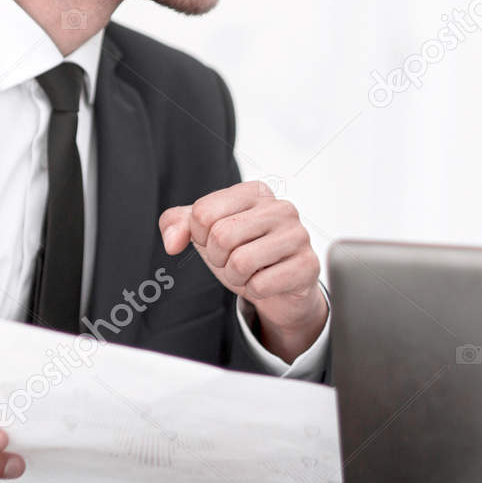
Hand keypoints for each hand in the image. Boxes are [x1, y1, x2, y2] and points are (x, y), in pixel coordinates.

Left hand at [158, 181, 326, 362]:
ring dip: (235, 276)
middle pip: (220, 236)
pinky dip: (255, 290)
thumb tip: (172, 242)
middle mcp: (281, 208)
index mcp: (254, 192)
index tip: (217, 241)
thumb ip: (178, 224)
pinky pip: (260, 285)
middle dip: (217, 258)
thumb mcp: (206, 234)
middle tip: (232, 260)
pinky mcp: (308, 265)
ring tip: (250, 271)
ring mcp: (298, 235)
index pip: (203, 213)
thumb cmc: (245, 251)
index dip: (200, 236)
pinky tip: (268, 282)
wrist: (281, 286)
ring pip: (240, 262)